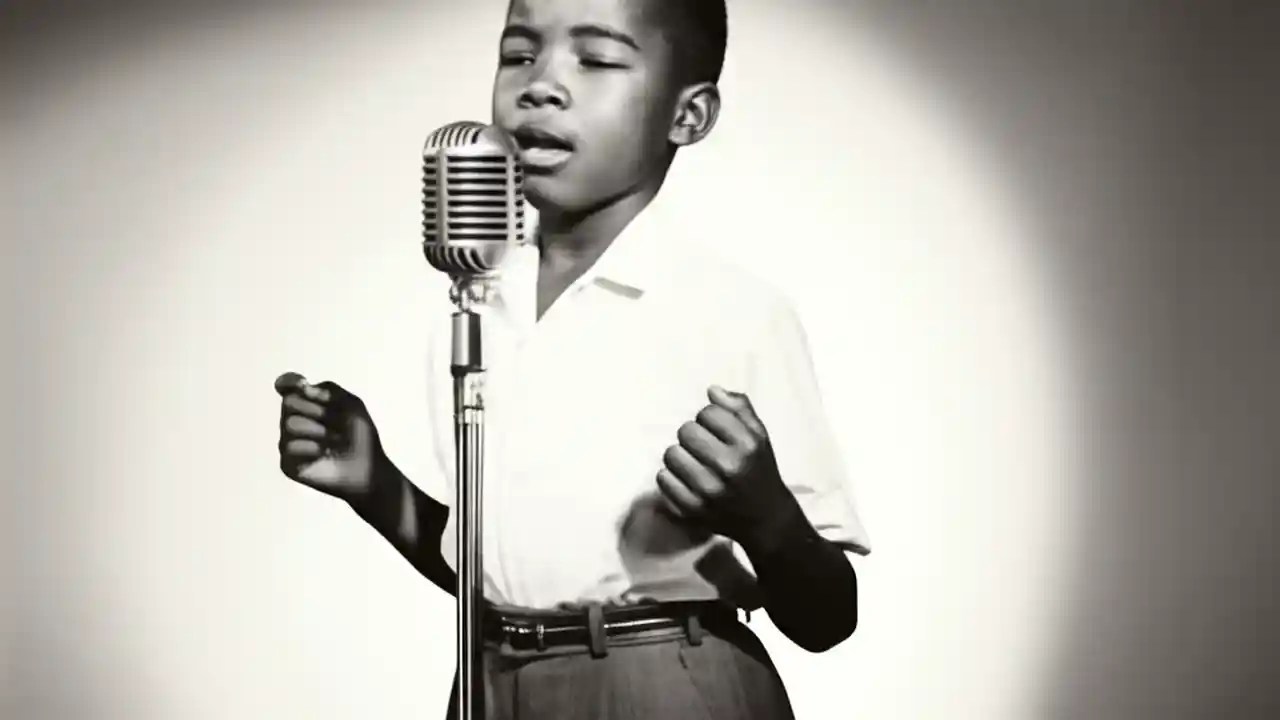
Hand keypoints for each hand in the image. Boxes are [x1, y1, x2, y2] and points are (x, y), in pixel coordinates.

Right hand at [274, 371, 384, 505]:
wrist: (366, 469)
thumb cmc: (361, 436)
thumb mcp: (352, 404)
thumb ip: (329, 389)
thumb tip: (303, 387)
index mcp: (307, 405)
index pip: (288, 387)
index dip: (290, 382)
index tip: (302, 383)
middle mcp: (293, 421)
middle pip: (289, 402)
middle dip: (315, 410)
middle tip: (336, 424)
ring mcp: (289, 442)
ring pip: (289, 424)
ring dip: (317, 431)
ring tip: (335, 441)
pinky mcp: (287, 463)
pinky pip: (289, 446)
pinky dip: (310, 448)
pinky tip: (323, 455)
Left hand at [657, 385, 804, 551]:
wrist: (765, 518)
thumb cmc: (759, 470)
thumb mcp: (759, 436)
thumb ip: (739, 408)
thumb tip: (712, 390)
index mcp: (747, 446)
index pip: (708, 413)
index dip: (709, 419)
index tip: (717, 431)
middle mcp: (728, 468)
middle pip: (685, 430)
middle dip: (693, 435)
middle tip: (704, 448)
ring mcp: (708, 491)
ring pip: (671, 453)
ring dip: (680, 455)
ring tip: (695, 463)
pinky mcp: (691, 510)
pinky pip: (663, 478)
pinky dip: (671, 476)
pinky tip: (687, 480)